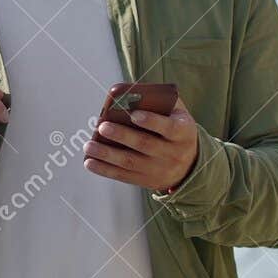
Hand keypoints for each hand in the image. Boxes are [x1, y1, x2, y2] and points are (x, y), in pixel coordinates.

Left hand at [82, 94, 198, 192]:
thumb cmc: (174, 127)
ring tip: (88, 146)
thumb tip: (128, 96)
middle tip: (102, 127)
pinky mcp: (147, 181)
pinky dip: (105, 170)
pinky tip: (89, 162)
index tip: (133, 115)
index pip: (169, 127)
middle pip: (145, 144)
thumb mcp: (176, 113)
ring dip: (107, 154)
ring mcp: (160, 169)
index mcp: (183, 132)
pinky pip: (124, 176)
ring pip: (131, 162)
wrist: (189, 164)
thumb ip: (159, 102)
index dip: (152, 121)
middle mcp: (173, 153)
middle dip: (122, 135)